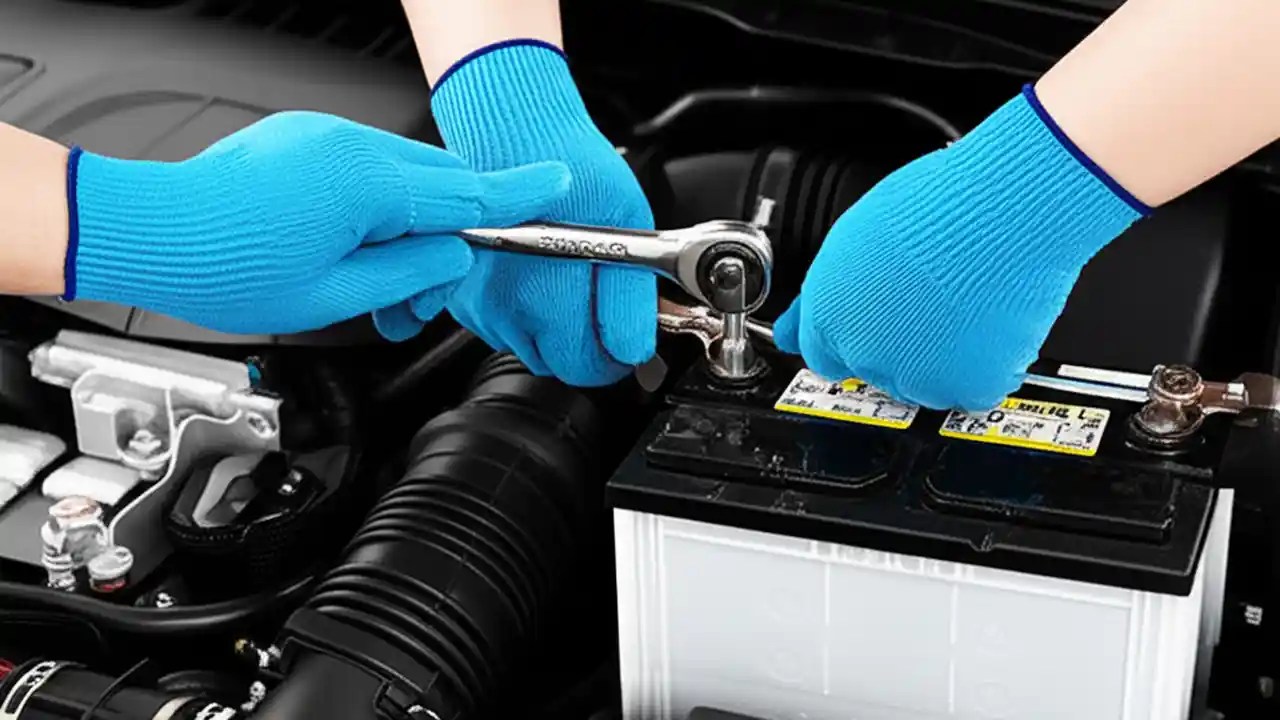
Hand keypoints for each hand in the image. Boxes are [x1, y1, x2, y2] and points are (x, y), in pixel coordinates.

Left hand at [68, 111, 569, 334]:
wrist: (148, 230)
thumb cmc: (222, 265)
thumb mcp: (335, 296)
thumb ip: (411, 273)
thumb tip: (452, 258)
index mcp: (366, 182)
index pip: (467, 193)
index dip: (519, 195)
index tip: (556, 186)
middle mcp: (350, 145)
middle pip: (442, 187)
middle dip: (446, 240)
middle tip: (416, 300)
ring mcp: (327, 138)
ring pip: (407, 182)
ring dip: (408, 232)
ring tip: (372, 287)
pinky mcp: (308, 142)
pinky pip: (370, 173)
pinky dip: (378, 212)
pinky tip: (350, 253)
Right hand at [377, 41, 656, 386]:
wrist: (511, 130)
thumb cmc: (569, 165)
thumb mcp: (628, 225)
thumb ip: (632, 299)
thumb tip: (635, 350)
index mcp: (546, 300)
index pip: (588, 369)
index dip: (615, 356)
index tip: (625, 336)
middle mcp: (505, 310)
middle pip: (556, 362)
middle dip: (582, 341)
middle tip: (599, 300)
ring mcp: (477, 303)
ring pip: (526, 346)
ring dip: (549, 326)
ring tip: (563, 275)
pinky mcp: (459, 293)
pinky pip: (498, 324)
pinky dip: (519, 309)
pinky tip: (533, 271)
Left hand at [774, 86, 1148, 410]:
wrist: (1003, 211)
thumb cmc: (941, 207)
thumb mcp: (858, 234)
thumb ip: (828, 291)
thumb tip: (795, 327)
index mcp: (829, 314)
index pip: (826, 357)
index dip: (856, 340)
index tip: (877, 330)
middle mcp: (865, 351)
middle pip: (879, 372)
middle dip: (903, 345)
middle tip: (932, 305)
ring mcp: (915, 375)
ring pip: (927, 384)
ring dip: (943, 358)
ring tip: (963, 305)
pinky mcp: (966, 388)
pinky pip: (974, 391)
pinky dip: (988, 367)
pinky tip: (988, 323)